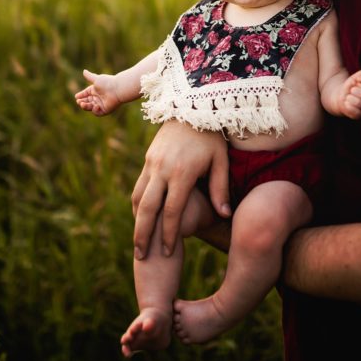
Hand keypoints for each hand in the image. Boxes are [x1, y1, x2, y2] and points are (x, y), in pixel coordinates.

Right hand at [74, 69, 121, 115]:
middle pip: (86, 102)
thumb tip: (84, 71)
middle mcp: (97, 98)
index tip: (76, 96)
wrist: (117, 89)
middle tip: (79, 101)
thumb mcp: (96, 79)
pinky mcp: (105, 110)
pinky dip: (95, 110)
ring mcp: (101, 104)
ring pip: (90, 107)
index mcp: (95, 90)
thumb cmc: (107, 83)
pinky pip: (97, 112)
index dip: (80, 95)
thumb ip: (89, 76)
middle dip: (81, 102)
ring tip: (83, 104)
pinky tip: (96, 105)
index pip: (85, 94)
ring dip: (85, 106)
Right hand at [132, 120, 230, 258]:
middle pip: (148, 209)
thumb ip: (220, 188)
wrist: (192, 104)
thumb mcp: (221, 160)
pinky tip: (139, 219)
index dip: (170, 234)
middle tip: (142, 256)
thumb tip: (224, 214)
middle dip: (143, 235)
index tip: (169, 252)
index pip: (173, 211)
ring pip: (138, 198)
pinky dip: (137, 205)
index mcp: (182, 172)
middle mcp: (162, 169)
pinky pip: (138, 186)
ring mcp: (152, 162)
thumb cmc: (212, 135)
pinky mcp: (148, 158)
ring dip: (136, 221)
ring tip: (138, 242)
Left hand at [340, 70, 360, 118]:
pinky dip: (349, 107)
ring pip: (360, 104)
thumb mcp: (354, 78)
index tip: (356, 83)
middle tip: (351, 90)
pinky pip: (356, 113)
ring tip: (348, 97)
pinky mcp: (360, 115)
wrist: (340, 96)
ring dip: (350, 99)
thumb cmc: (350, 86)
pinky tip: (346, 103)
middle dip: (355, 91)